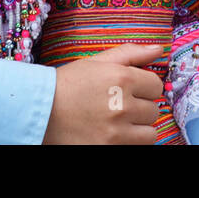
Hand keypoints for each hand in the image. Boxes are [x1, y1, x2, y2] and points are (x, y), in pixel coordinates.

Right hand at [42, 43, 164, 143]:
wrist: (39, 112)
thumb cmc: (68, 84)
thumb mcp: (97, 62)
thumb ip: (131, 53)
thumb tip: (159, 49)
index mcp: (122, 79)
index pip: (156, 86)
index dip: (145, 87)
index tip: (132, 90)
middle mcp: (122, 106)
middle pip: (153, 110)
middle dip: (141, 107)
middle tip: (121, 105)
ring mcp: (115, 132)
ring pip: (149, 133)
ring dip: (138, 128)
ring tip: (119, 122)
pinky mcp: (108, 149)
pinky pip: (136, 148)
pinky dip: (129, 142)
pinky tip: (113, 133)